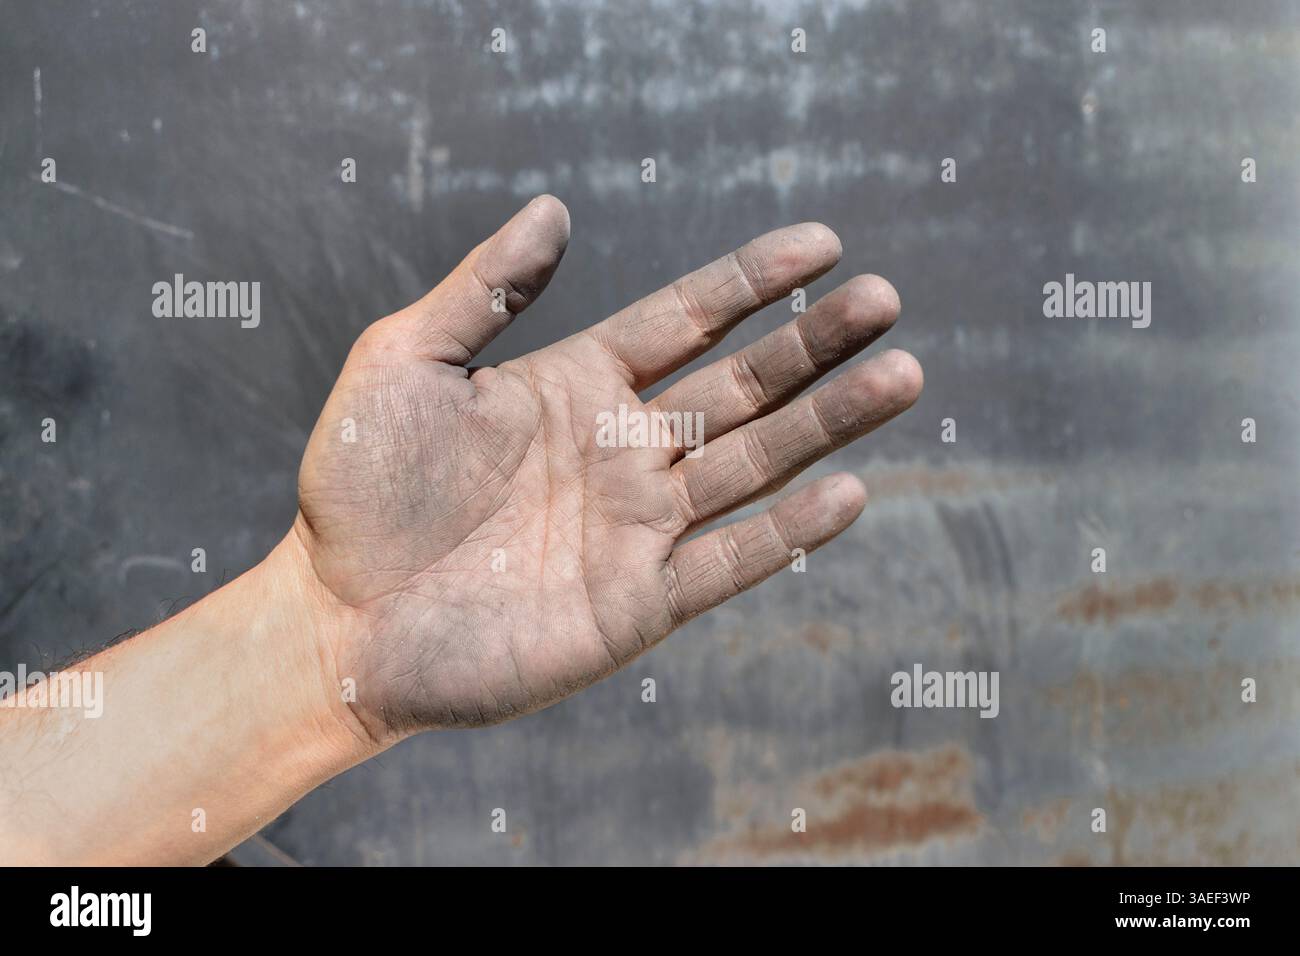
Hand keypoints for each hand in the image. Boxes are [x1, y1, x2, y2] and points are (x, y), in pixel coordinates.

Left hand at [293, 196, 920, 740]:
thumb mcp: (406, 361)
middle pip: (742, 386)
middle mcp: (624, 450)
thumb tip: (555, 211)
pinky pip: (729, 561)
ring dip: (830, 423)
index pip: (687, 320)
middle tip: (885, 301)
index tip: (823, 243)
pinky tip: (847, 491)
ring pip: (755, 464)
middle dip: (814, 344)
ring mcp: (637, 527)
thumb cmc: (358, 489)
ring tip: (901, 374)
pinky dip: (789, 532)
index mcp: (579, 385)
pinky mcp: (638, 603)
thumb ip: (483, 288)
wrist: (338, 619)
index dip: (753, 281)